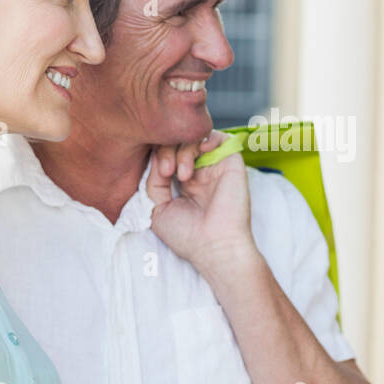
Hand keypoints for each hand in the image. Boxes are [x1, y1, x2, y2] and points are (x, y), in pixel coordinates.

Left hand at [146, 131, 257, 274]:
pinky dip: (205, 138)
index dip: (158, 155)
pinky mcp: (231, 163)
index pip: (166, 154)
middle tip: (166, 171)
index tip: (158, 173)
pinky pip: (219, 137)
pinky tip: (199, 153)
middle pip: (178, 143)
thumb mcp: (156, 208)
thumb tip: (154, 157)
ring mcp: (214, 167)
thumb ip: (153, 182)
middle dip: (167, 151)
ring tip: (182, 174)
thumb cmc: (187, 236)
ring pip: (194, 138)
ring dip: (183, 150)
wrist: (213, 247)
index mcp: (183, 182)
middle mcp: (199, 172)